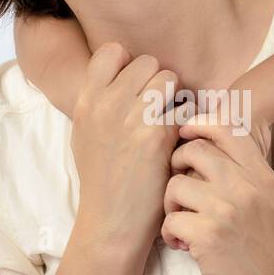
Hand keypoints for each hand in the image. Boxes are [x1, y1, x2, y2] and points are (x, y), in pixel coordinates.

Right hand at [70, 42, 182, 258]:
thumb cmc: (103, 182)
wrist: (111, 223)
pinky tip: (180, 140)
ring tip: (170, 122)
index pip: (112, 51)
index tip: (136, 88)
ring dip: (175, 97)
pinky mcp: (155, 135)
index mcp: (85, 102)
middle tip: (158, 109)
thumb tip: (120, 76)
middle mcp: (105, 104)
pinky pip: (184, 107)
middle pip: (146, 61)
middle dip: (157, 81)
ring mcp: (130, 118)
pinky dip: (187, 120)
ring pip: (168, 77)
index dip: (129, 64)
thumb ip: (99, 103)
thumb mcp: (85, 136)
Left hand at [163, 96, 272, 248]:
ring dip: (171, 207)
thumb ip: (242, 173)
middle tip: (180, 192)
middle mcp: (246, 186)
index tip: (184, 137)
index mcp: (261, 175)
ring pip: (175, 185)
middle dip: (176, 168)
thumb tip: (202, 142)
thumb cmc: (262, 250)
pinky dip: (170, 235)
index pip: (226, 126)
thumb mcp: (265, 202)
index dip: (197, 126)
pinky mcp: (208, 235)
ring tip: (183, 224)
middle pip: (193, 150)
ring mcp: (227, 210)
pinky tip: (183, 246)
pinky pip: (170, 219)